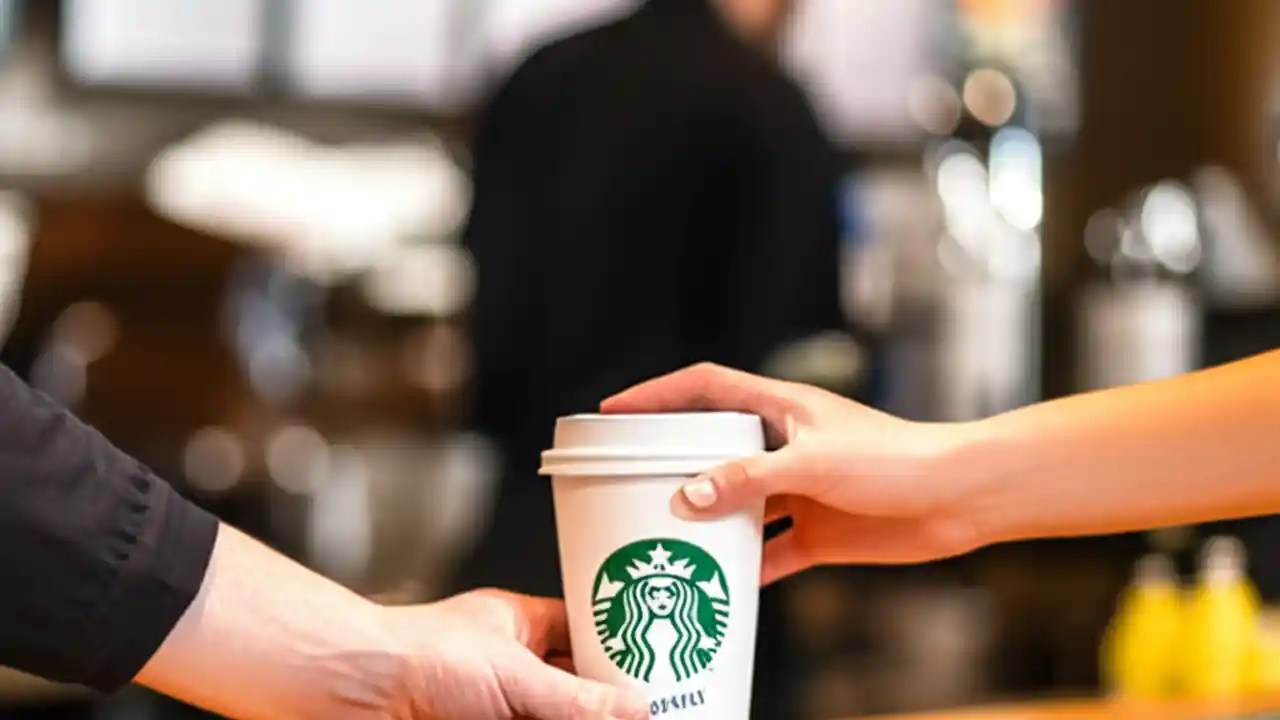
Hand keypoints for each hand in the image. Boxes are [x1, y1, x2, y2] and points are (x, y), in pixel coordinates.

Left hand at [383, 589, 647, 719]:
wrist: (350, 697)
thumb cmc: (412, 658)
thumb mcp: (513, 678)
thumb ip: (578, 700)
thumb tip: (637, 707)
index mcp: (521, 628)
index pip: (588, 635)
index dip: (622, 652)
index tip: (659, 673)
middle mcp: (511, 670)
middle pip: (579, 690)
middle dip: (610, 703)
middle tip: (652, 708)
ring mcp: (496, 707)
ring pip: (556, 714)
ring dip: (590, 716)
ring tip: (630, 718)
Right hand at [602, 363, 984, 581]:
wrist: (959, 500)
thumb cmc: (897, 460)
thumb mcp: (815, 462)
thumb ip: (749, 477)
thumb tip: (688, 495)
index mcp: (781, 408)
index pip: (706, 387)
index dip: (658, 394)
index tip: (614, 412)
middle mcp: (784, 445)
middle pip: (712, 446)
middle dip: (671, 463)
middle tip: (626, 482)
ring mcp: (799, 489)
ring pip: (735, 502)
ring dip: (705, 520)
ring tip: (662, 537)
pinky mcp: (818, 531)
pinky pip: (769, 551)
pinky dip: (746, 567)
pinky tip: (721, 586)